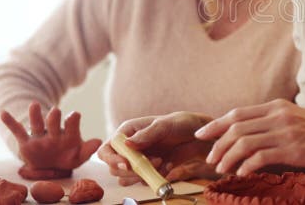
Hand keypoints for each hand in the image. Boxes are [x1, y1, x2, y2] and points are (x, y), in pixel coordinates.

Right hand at [0, 101, 101, 170]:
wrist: (51, 165)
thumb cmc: (68, 157)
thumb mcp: (79, 157)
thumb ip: (87, 150)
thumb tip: (99, 141)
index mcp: (69, 134)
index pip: (72, 124)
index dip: (73, 120)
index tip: (74, 115)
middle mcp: (54, 132)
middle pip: (53, 122)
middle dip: (54, 118)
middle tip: (55, 111)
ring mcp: (40, 136)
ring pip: (37, 123)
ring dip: (35, 115)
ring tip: (34, 105)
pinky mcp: (26, 143)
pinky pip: (18, 131)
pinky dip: (10, 123)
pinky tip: (3, 113)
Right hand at [98, 111, 214, 185]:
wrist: (197, 137)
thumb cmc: (181, 124)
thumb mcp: (165, 125)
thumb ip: (147, 134)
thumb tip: (127, 143)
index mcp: (127, 132)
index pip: (107, 149)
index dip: (112, 159)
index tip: (127, 165)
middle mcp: (129, 147)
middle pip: (114, 168)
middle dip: (132, 170)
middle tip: (155, 162)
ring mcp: (137, 160)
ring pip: (126, 178)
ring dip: (143, 175)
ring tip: (163, 162)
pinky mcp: (148, 171)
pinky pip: (143, 181)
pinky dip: (155, 177)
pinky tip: (168, 165)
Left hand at [195, 99, 304, 174]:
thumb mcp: (296, 121)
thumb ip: (274, 124)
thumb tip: (250, 136)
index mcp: (277, 106)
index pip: (238, 113)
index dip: (216, 123)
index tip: (202, 134)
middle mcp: (278, 115)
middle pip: (236, 127)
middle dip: (217, 143)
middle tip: (210, 158)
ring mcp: (285, 132)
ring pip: (244, 142)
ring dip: (227, 157)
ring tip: (220, 169)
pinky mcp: (293, 149)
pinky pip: (259, 157)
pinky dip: (245, 166)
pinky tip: (241, 174)